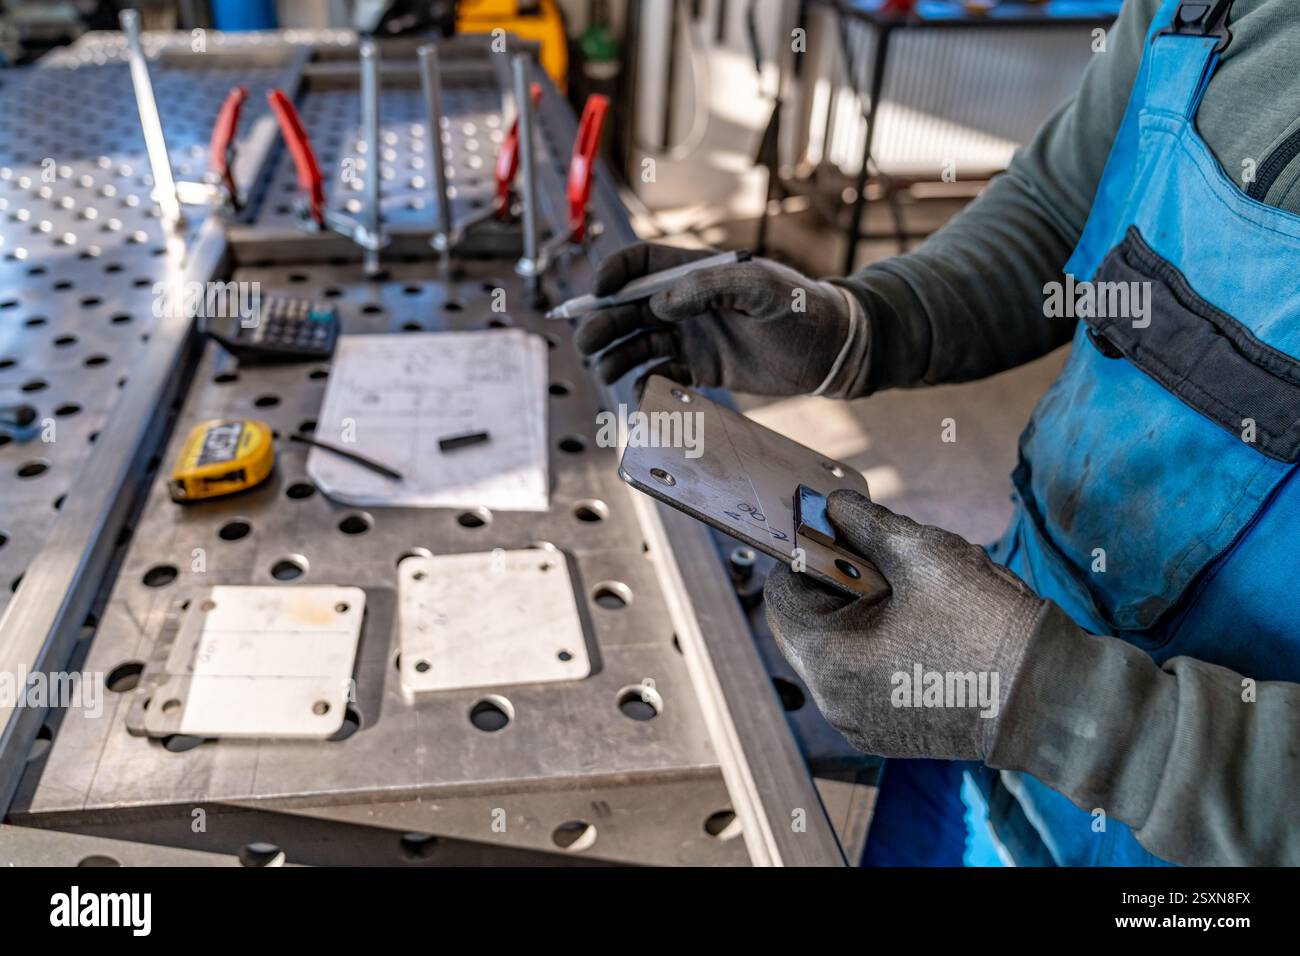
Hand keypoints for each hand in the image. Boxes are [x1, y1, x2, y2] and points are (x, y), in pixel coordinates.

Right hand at [573, 242, 859, 395]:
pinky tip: (642, 389)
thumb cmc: (802, 307)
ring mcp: (691, 336)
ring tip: (605, 370)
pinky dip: (646, 382)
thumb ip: (708, 288)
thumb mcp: (760, 286)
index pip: (639, 264)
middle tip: (589, 343)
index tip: (599, 294)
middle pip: (627, 308)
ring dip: (616, 355)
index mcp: (695, 271)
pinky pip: (662, 374)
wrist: (832, 350)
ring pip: (638, 343)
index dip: (613, 274)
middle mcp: (686, 302)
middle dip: (603, 323)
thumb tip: (660, 304)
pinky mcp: (702, 369)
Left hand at [763, 490, 1045, 760]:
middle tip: (883, 564)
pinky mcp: (887, 734)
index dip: (806, 555)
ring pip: (835, 651)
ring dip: (859, 616)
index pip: (782, 595)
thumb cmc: (988, 627)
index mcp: (830, 661)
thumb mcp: (924, 555)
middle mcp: (834, 702)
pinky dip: (877, 648)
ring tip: (910, 597)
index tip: (838, 535)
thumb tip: (836, 507)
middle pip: (806, 625)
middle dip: (837, 586)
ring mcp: (860, 724)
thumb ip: (866, 525)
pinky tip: (922, 629)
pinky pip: (861, 679)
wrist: (1051, 698)